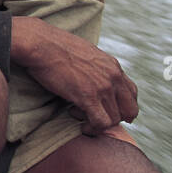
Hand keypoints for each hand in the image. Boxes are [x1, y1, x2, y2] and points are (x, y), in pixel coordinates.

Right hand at [13, 18, 138, 133]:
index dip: (123, 106)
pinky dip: (93, 128)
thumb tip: (89, 73)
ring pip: (115, 119)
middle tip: (98, 119)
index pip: (131, 92)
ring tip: (78, 114)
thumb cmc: (53, 45)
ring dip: (98, 122)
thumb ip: (94, 64)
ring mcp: (103, 87)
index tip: (110, 110)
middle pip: (129, 109)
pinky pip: (101, 123)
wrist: (40, 44)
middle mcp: (113, 76)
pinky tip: (81, 125)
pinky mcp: (88, 97)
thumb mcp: (83, 51)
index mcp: (112, 65)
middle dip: (116, 118)